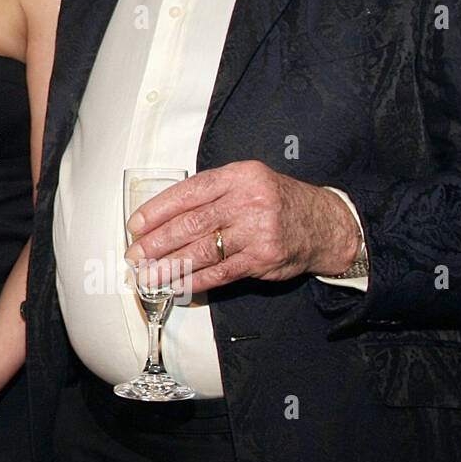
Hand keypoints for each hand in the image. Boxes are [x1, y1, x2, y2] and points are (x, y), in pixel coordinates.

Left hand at [125, 161, 361, 296]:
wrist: (325, 223)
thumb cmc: (275, 200)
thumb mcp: (246, 181)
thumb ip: (210, 193)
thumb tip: (163, 217)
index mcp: (238, 177)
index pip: (188, 193)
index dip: (157, 210)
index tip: (136, 225)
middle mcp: (248, 202)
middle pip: (191, 224)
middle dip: (157, 242)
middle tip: (135, 254)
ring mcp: (257, 231)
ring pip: (203, 251)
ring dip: (170, 266)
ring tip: (148, 275)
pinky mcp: (263, 259)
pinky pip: (221, 272)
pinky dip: (195, 280)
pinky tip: (176, 284)